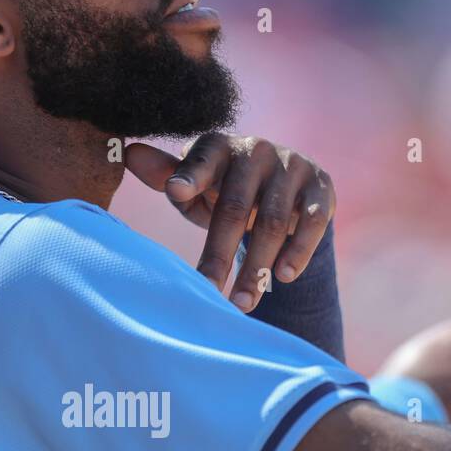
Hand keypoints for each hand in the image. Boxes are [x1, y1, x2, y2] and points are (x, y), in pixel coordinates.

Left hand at [125, 134, 335, 311]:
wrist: (284, 183)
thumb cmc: (225, 186)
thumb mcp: (196, 183)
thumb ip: (167, 175)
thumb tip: (129, 154)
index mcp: (218, 147)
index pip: (202, 160)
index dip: (189, 176)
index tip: (175, 194)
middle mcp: (256, 151)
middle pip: (234, 207)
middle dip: (219, 254)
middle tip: (207, 292)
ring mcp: (291, 167)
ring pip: (272, 222)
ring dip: (257, 266)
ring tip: (243, 303)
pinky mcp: (321, 187)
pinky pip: (312, 222)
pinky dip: (298, 251)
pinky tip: (283, 277)